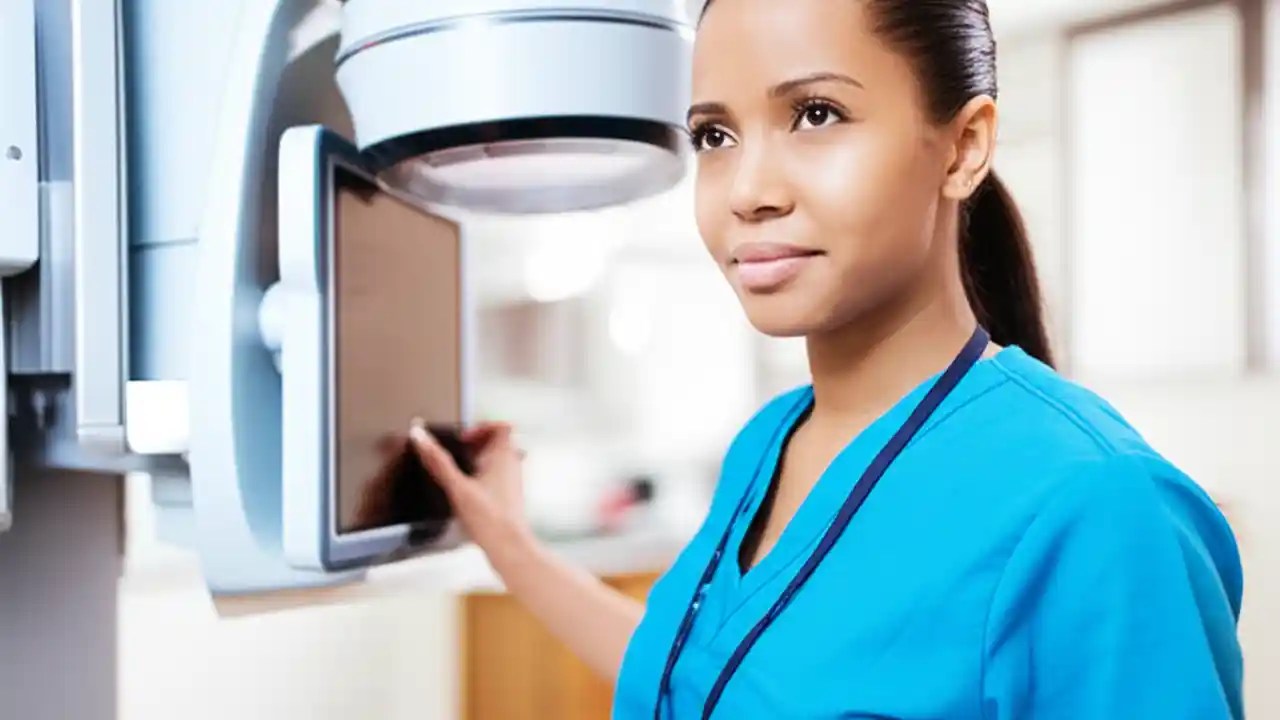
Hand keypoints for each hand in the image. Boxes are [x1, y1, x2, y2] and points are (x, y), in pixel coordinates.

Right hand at [408, 418, 530, 552]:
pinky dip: (484, 477)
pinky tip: (468, 493)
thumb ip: (437, 461)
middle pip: (499, 442)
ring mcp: (513, 481)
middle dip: (478, 444)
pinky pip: (498, 477)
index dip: (482, 426)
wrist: (509, 547)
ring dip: (480, 461)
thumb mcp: (458, 487)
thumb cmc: (491, 519)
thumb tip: (421, 437)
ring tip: (462, 473)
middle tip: (461, 453)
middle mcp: (513, 465)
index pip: (502, 426)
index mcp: (505, 456)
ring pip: (499, 460)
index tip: (464, 438)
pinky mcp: (510, 497)